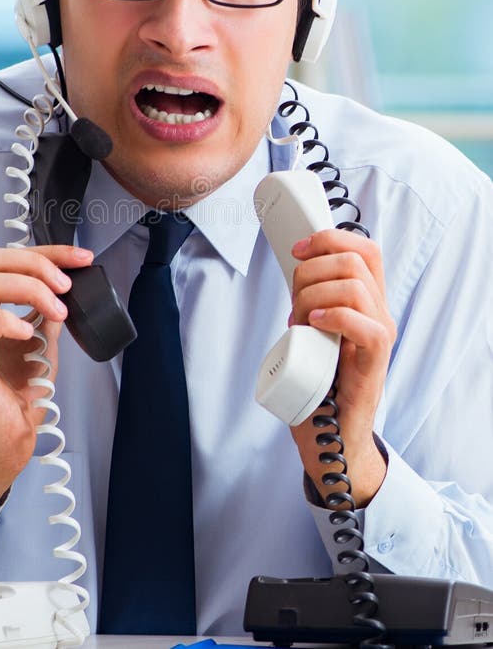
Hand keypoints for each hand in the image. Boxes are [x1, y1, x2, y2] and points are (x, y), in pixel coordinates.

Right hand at [0, 244, 92, 517]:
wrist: (7, 437)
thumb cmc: (19, 390)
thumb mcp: (42, 338)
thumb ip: (46, 309)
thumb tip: (66, 282)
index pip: (2, 257)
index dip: (45, 252)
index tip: (80, 259)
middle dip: (36, 265)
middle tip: (65, 287)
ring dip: (30, 290)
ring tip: (57, 311)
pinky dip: (8, 321)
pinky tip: (30, 332)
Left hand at [287, 229, 396, 507]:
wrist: (329, 436)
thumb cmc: (318, 381)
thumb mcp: (312, 328)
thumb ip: (311, 299)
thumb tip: (295, 269)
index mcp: (366, 301)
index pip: (364, 249)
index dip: (330, 239)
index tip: (297, 251)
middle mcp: (379, 313)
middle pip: (355, 260)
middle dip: (312, 270)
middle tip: (293, 303)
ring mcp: (380, 336)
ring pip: (356, 287)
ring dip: (315, 296)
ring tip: (300, 322)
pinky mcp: (375, 363)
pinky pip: (367, 326)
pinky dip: (335, 317)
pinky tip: (313, 326)